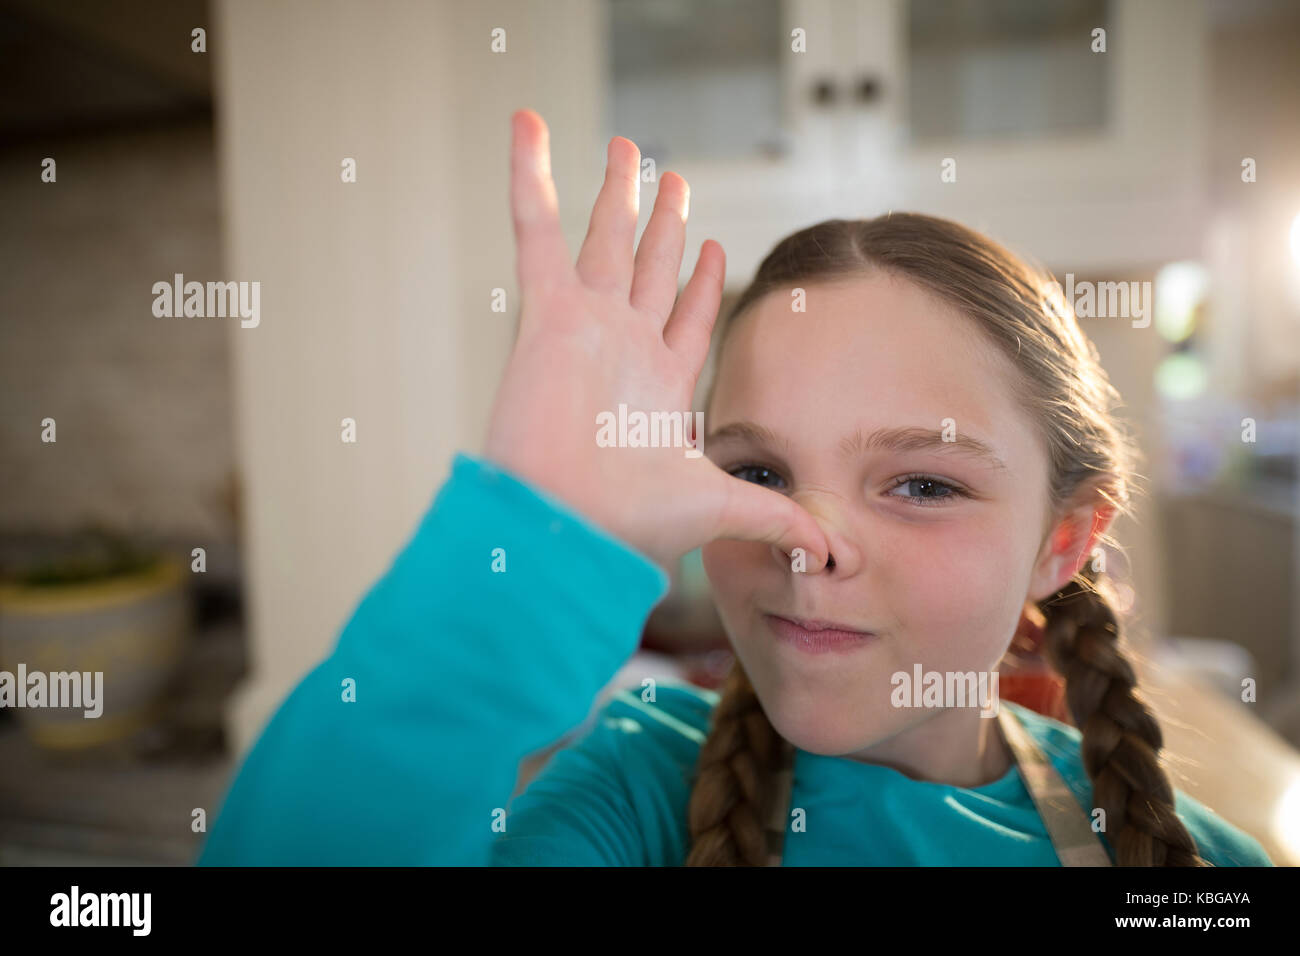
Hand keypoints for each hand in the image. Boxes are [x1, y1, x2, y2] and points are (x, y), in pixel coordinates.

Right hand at [482, 109, 827, 574]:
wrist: (564, 529)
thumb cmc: (629, 527)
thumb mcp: (720, 508)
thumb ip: (778, 517)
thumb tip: (833, 555)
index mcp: (660, 387)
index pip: (688, 318)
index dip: (701, 282)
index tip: (712, 247)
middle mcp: (624, 349)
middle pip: (649, 268)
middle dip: (661, 224)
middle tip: (672, 180)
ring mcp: (585, 326)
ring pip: (603, 240)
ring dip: (614, 193)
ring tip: (627, 148)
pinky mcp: (547, 314)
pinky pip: (536, 231)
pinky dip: (529, 179)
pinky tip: (529, 128)